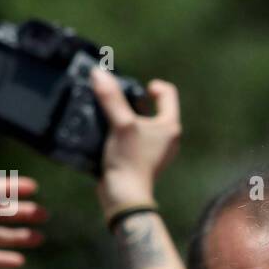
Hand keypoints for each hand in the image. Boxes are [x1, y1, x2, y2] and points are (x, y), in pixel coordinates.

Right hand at [92, 68, 180, 219]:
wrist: (125, 196)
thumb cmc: (130, 159)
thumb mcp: (121, 124)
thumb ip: (111, 97)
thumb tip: (98, 72)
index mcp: (170, 126)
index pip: (168, 93)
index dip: (153, 86)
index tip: (137, 89)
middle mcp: (167, 137)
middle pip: (153, 108)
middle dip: (135, 101)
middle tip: (117, 100)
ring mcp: (156, 149)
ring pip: (142, 123)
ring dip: (126, 116)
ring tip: (109, 114)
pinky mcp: (143, 159)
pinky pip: (135, 137)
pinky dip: (123, 131)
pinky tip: (108, 131)